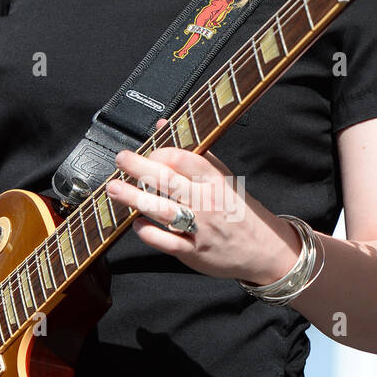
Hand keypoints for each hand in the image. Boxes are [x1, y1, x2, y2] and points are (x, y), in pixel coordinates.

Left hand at [104, 119, 300, 284]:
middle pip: (168, 181)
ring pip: (163, 211)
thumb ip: (193, 153)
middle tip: (121, 160)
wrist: (263, 249)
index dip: (160, 153)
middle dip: (139, 168)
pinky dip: (149, 233)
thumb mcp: (223, 177)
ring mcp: (200, 228)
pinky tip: (137, 224)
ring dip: (135, 198)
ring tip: (113, 189)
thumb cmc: (238, 210)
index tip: (148, 152)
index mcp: (215, 180)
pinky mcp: (194, 252)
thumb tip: (162, 125)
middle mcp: (207, 202)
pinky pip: (167, 242)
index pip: (184, 159)